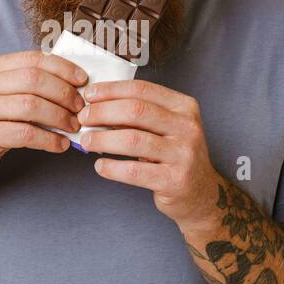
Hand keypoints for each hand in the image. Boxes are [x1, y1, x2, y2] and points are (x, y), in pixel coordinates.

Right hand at [0, 50, 87, 186]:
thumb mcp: (2, 97)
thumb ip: (29, 87)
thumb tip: (73, 85)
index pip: (32, 59)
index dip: (62, 68)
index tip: (82, 80)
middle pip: (33, 79)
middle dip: (63, 93)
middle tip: (80, 107)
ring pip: (31, 105)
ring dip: (59, 116)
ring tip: (73, 126)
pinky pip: (26, 134)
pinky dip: (49, 139)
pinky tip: (60, 144)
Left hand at [77, 79, 220, 228]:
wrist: (201, 194)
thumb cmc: (175, 156)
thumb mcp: (166, 129)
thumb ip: (140, 116)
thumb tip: (98, 106)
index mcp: (184, 107)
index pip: (142, 90)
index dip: (111, 90)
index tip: (89, 95)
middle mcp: (187, 127)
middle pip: (136, 110)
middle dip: (102, 112)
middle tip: (83, 118)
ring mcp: (183, 154)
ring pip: (133, 139)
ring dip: (103, 139)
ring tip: (87, 142)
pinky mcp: (175, 180)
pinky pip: (135, 171)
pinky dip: (112, 168)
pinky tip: (100, 166)